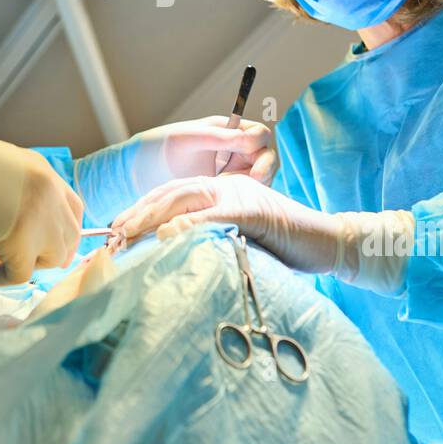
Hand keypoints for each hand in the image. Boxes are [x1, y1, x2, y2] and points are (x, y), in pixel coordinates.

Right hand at [0, 116, 83, 285]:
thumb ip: (12, 191)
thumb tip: (10, 221)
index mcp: (41, 171)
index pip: (72, 209)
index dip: (58, 231)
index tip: (37, 243)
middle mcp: (49, 192)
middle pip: (69, 238)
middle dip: (46, 254)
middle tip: (14, 257)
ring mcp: (40, 216)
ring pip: (53, 259)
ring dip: (25, 265)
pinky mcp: (22, 241)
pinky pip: (19, 276)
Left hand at [111, 174, 413, 293]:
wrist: (330, 245)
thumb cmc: (287, 250)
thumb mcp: (239, 244)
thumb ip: (210, 241)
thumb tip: (175, 257)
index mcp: (220, 191)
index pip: (172, 194)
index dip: (141, 210)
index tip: (116, 231)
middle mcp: (226, 186)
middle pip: (171, 192)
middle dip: (138, 213)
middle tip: (112, 236)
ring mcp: (240, 194)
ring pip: (186, 197)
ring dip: (153, 217)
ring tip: (127, 235)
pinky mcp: (254, 209)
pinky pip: (215, 214)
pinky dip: (189, 223)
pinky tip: (167, 234)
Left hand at [129, 116, 276, 194]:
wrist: (138, 171)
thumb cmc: (160, 146)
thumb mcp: (189, 139)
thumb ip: (220, 138)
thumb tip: (250, 138)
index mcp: (226, 130)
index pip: (258, 133)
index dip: (258, 142)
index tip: (249, 152)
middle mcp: (232, 149)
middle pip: (265, 155)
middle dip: (265, 165)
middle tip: (256, 178)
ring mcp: (230, 170)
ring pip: (260, 175)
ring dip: (258, 181)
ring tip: (242, 188)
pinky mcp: (224, 190)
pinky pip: (245, 193)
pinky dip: (245, 195)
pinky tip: (230, 201)